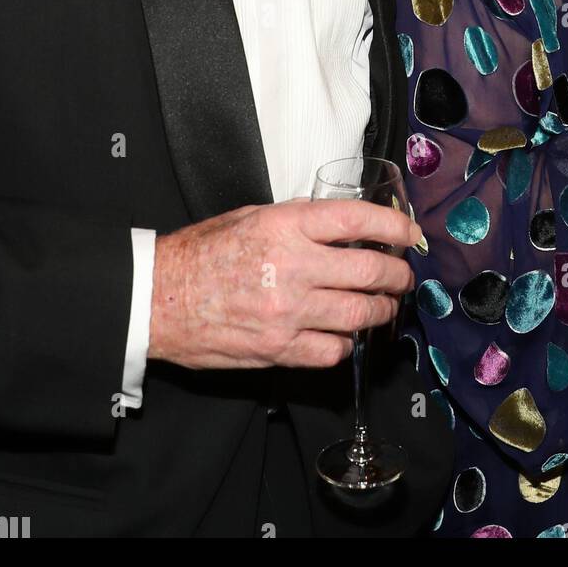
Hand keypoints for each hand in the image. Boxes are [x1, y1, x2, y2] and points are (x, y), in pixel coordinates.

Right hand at [147, 198, 420, 370]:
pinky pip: (334, 351)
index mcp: (286, 226)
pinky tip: (344, 333)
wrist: (158, 298)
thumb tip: (344, 222)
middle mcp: (293, 267)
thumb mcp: (252, 215)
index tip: (409, 233)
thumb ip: (300, 218)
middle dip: (399, 274)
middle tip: (403, 275)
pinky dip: (346, 342)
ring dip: (382, 309)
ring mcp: (288, 312)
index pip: (359, 220)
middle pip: (372, 271)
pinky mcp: (279, 349)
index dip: (395, 225)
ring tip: (383, 305)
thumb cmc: (202, 252)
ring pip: (361, 314)